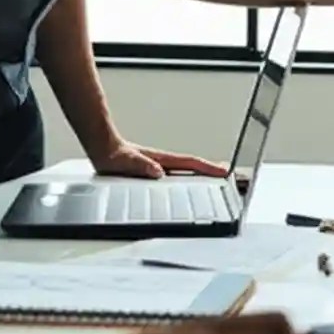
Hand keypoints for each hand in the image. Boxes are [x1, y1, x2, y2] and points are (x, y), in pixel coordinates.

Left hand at [90, 139, 227, 179]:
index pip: (191, 163)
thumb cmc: (112, 155)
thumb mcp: (126, 161)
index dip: (209, 168)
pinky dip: (190, 178)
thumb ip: (141, 166)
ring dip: (203, 175)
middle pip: (195, 167)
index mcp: (162, 160)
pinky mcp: (154, 172)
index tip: (224, 172)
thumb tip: (157, 172)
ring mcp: (161, 167)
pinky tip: (190, 185)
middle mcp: (164, 163)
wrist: (102, 149)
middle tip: (230, 176)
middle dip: (213, 171)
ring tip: (217, 180)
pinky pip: (178, 176)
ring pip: (187, 171)